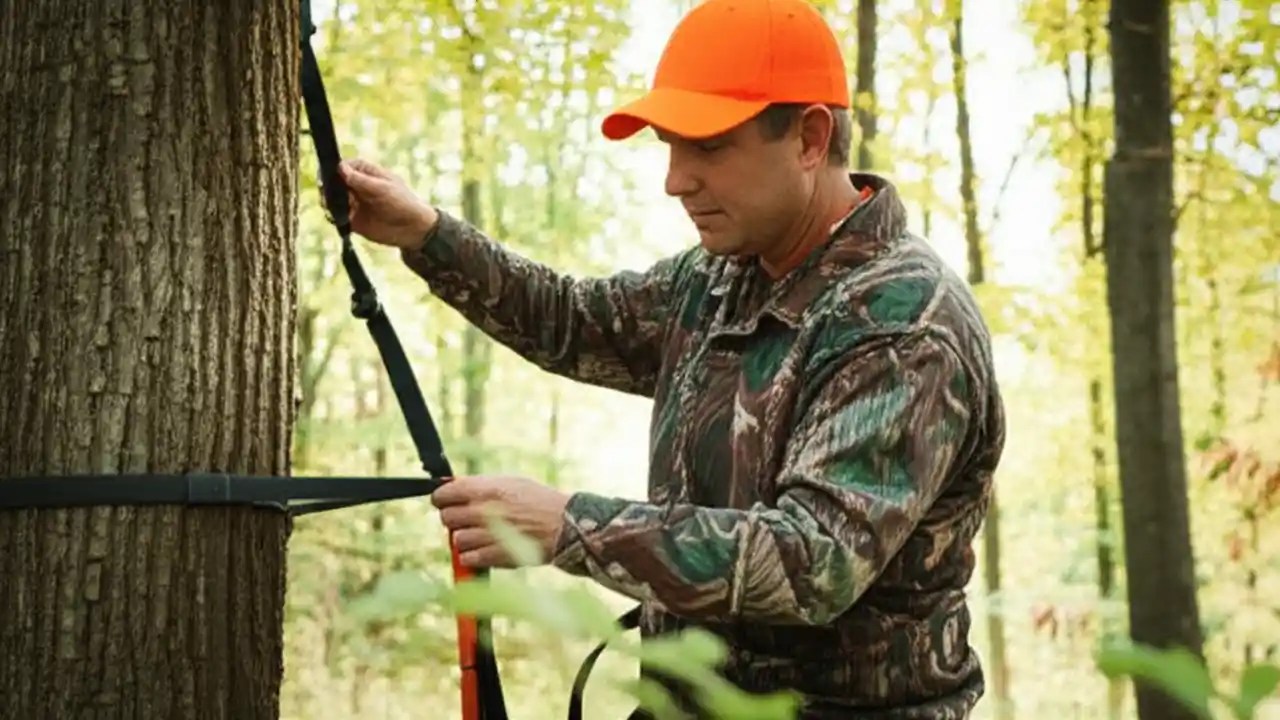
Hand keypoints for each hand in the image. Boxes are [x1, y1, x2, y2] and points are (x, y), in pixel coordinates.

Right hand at [326, 158, 438, 250]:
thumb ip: (361, 180)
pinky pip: (336, 216)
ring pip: (331, 199)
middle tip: (332, 194)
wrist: (412, 229)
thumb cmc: (402, 203)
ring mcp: (353, 202)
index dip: (335, 170)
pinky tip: (341, 217)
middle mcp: (356, 186)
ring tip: (341, 206)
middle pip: (334, 182)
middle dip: (329, 187)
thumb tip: (340, 167)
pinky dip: (334, 216)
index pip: (344, 166)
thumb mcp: (382, 189)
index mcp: (366, 172)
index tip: (329, 176)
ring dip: (330, 202)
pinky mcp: (352, 219)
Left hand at [431, 476, 571, 568]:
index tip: (446, 502)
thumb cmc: (538, 501)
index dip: (442, 499)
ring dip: (465, 539)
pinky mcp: (495, 556)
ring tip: (481, 536)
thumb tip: (453, 486)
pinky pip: (467, 559)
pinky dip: (472, 556)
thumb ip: (481, 485)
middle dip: (454, 519)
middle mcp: (484, 511)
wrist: (564, 526)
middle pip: (446, 518)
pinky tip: (485, 550)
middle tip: (467, 520)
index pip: (443, 494)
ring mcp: (488, 535)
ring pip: (456, 540)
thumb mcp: (511, 482)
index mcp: (486, 489)